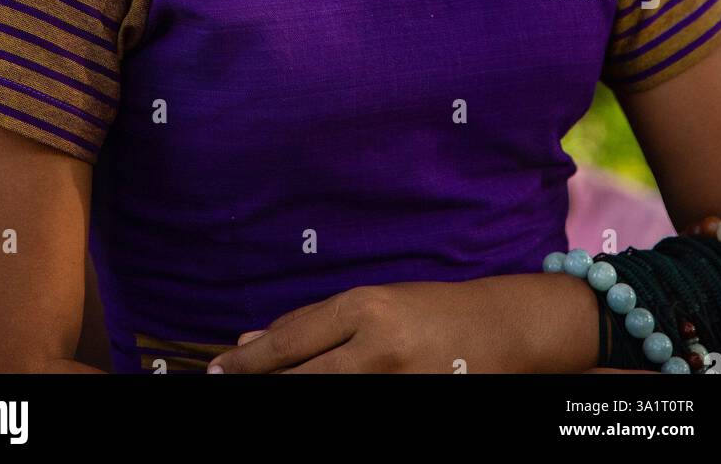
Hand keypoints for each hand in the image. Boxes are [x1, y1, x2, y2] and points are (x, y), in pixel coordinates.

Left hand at [208, 273, 599, 373]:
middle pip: (299, 379)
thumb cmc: (432, 311)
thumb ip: (314, 325)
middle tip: (223, 389)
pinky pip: (354, 416)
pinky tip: (313, 401)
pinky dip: (328, 408)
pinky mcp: (411, 408)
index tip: (215, 374)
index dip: (247, 363)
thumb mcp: (372, 305)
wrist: (505, 331)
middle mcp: (378, 349)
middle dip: (258, 384)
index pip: (290, 342)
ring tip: (263, 392)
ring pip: (321, 401)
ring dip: (289, 397)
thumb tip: (249, 343)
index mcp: (366, 309)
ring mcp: (397, 385)